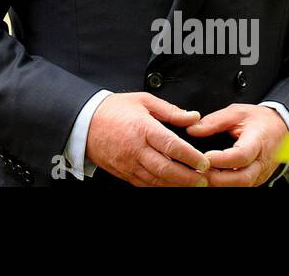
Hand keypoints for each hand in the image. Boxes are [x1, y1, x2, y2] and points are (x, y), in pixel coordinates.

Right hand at [85, 92, 209, 185]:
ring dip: (176, 185)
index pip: (172, 146)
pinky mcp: (123, 172)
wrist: (84, 122)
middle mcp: (136, 148)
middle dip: (188, 178)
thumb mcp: (143, 100)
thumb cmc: (113, 109)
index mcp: (142, 128)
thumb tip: (193, 117)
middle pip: (166, 169)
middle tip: (204, 180)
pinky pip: (145, 184)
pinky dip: (160, 187)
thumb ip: (170, 110)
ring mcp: (128, 163)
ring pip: (156, 180)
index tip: (204, 162)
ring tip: (193, 185)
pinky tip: (172, 185)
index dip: (191, 157)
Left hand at [186, 103, 288, 186]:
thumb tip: (192, 130)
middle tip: (199, 170)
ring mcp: (260, 174)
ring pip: (241, 186)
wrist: (280, 128)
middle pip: (242, 179)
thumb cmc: (258, 120)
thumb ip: (214, 121)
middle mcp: (261, 162)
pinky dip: (225, 184)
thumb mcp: (236, 112)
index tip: (204, 156)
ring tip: (202, 174)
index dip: (221, 159)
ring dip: (220, 183)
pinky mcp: (256, 180)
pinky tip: (211, 176)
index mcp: (258, 141)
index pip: (241, 156)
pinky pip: (240, 186)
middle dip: (218, 178)